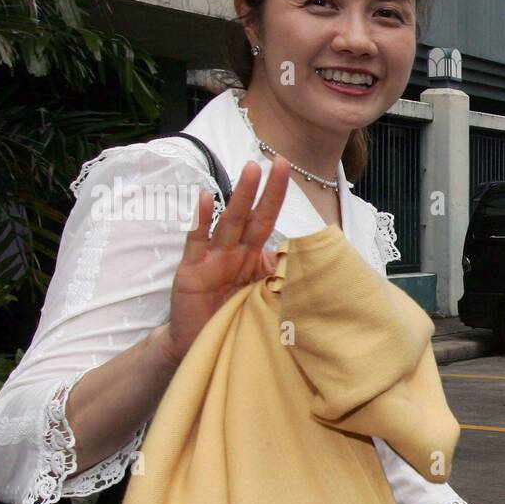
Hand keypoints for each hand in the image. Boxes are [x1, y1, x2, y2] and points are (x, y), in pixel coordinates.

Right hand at [161, 158, 289, 363]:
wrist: (199, 342)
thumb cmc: (231, 318)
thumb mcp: (262, 299)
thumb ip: (280, 279)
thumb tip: (312, 265)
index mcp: (251, 256)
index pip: (267, 220)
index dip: (276, 196)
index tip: (286, 168)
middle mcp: (233, 252)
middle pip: (251, 215)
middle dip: (264, 188)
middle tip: (276, 160)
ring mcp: (212, 259)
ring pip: (229, 222)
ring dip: (240, 195)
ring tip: (250, 170)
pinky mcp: (192, 271)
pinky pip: (197, 242)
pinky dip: (201, 220)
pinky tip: (208, 198)